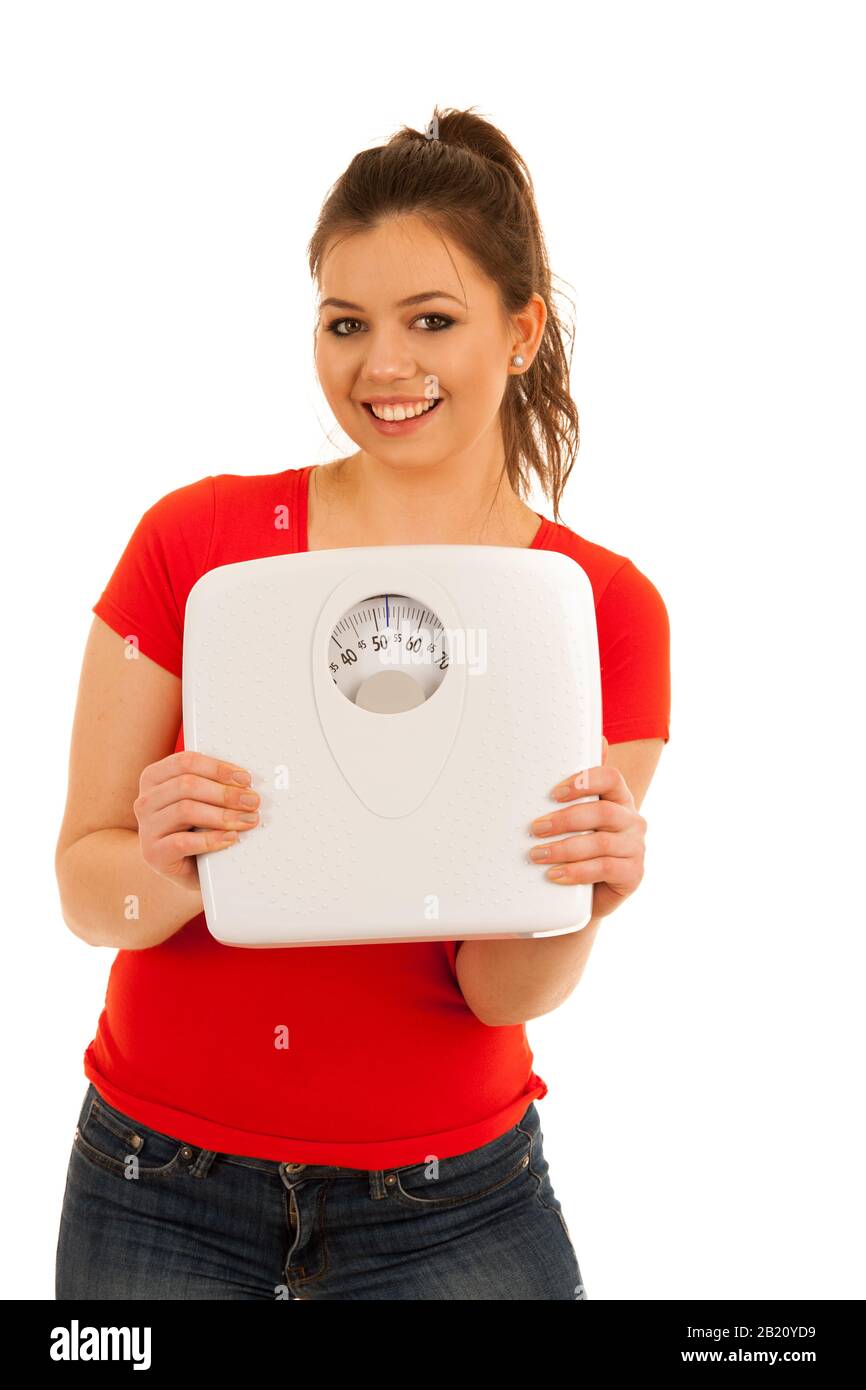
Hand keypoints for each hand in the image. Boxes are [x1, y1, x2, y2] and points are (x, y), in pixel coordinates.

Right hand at [134, 750, 259, 891]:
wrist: (184, 868)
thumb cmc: (195, 829)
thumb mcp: (202, 801)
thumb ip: (215, 785)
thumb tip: (246, 782)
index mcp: (155, 777)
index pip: (186, 762)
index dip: (218, 768)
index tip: (245, 779)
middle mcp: (146, 800)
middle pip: (187, 785)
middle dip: (226, 793)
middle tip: (252, 801)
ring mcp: (147, 827)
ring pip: (186, 810)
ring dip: (223, 815)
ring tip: (247, 820)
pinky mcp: (153, 853)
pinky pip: (183, 842)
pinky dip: (212, 839)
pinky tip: (231, 838)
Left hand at [527, 736, 646, 919]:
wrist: (590, 893)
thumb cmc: (581, 848)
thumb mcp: (575, 819)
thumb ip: (575, 789)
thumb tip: (596, 740)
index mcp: (619, 798)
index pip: (610, 778)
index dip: (583, 782)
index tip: (553, 793)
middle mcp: (632, 820)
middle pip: (602, 812)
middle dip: (564, 819)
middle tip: (535, 829)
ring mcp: (636, 847)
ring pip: (600, 843)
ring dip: (564, 849)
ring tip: (537, 854)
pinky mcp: (633, 873)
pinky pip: (604, 868)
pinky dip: (576, 872)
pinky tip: (555, 874)